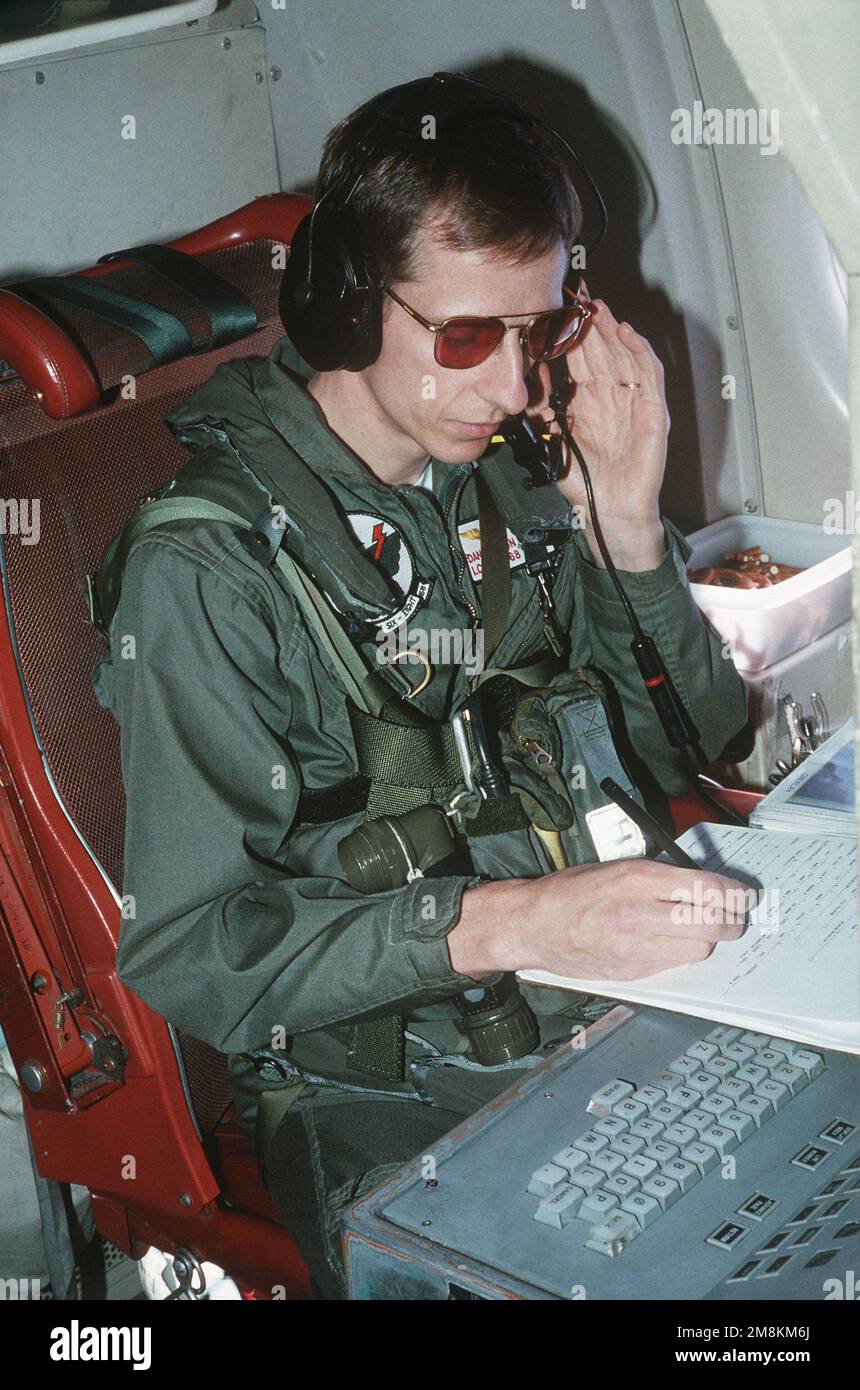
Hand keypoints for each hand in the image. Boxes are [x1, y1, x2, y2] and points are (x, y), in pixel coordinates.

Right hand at [449, 859, 748, 980]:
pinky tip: (667, 942)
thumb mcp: (617, 866)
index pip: (708, 888)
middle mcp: (641, 912)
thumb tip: (703, 884)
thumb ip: (660, 874)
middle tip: (733, 916)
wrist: (533, 924)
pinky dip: (678, 953)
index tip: (741, 893)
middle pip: (714, 924)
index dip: (734, 893)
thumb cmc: (571, 891)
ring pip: (700, 949)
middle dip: (733, 921)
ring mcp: (637, 946)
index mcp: (638, 877)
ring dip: (705, 940)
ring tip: (696, 930)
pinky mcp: (633, 971)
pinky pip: (674, 964)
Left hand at [527, 280, 670, 567]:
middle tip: (576, 289)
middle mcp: (611, 395)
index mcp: (588, 399)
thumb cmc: (583, 481)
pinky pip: (648, 375)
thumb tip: (522, 376)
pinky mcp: (653, 412)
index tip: (554, 304)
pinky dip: (639, 351)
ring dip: (611, 328)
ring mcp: (634, 401)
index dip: (568, 330)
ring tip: (597, 305)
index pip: (579, 355)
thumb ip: (540, 407)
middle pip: (601, 347)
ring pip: (624, 353)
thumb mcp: (551, 438)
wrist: (608, 512)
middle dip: (589, 318)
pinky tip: (625, 333)